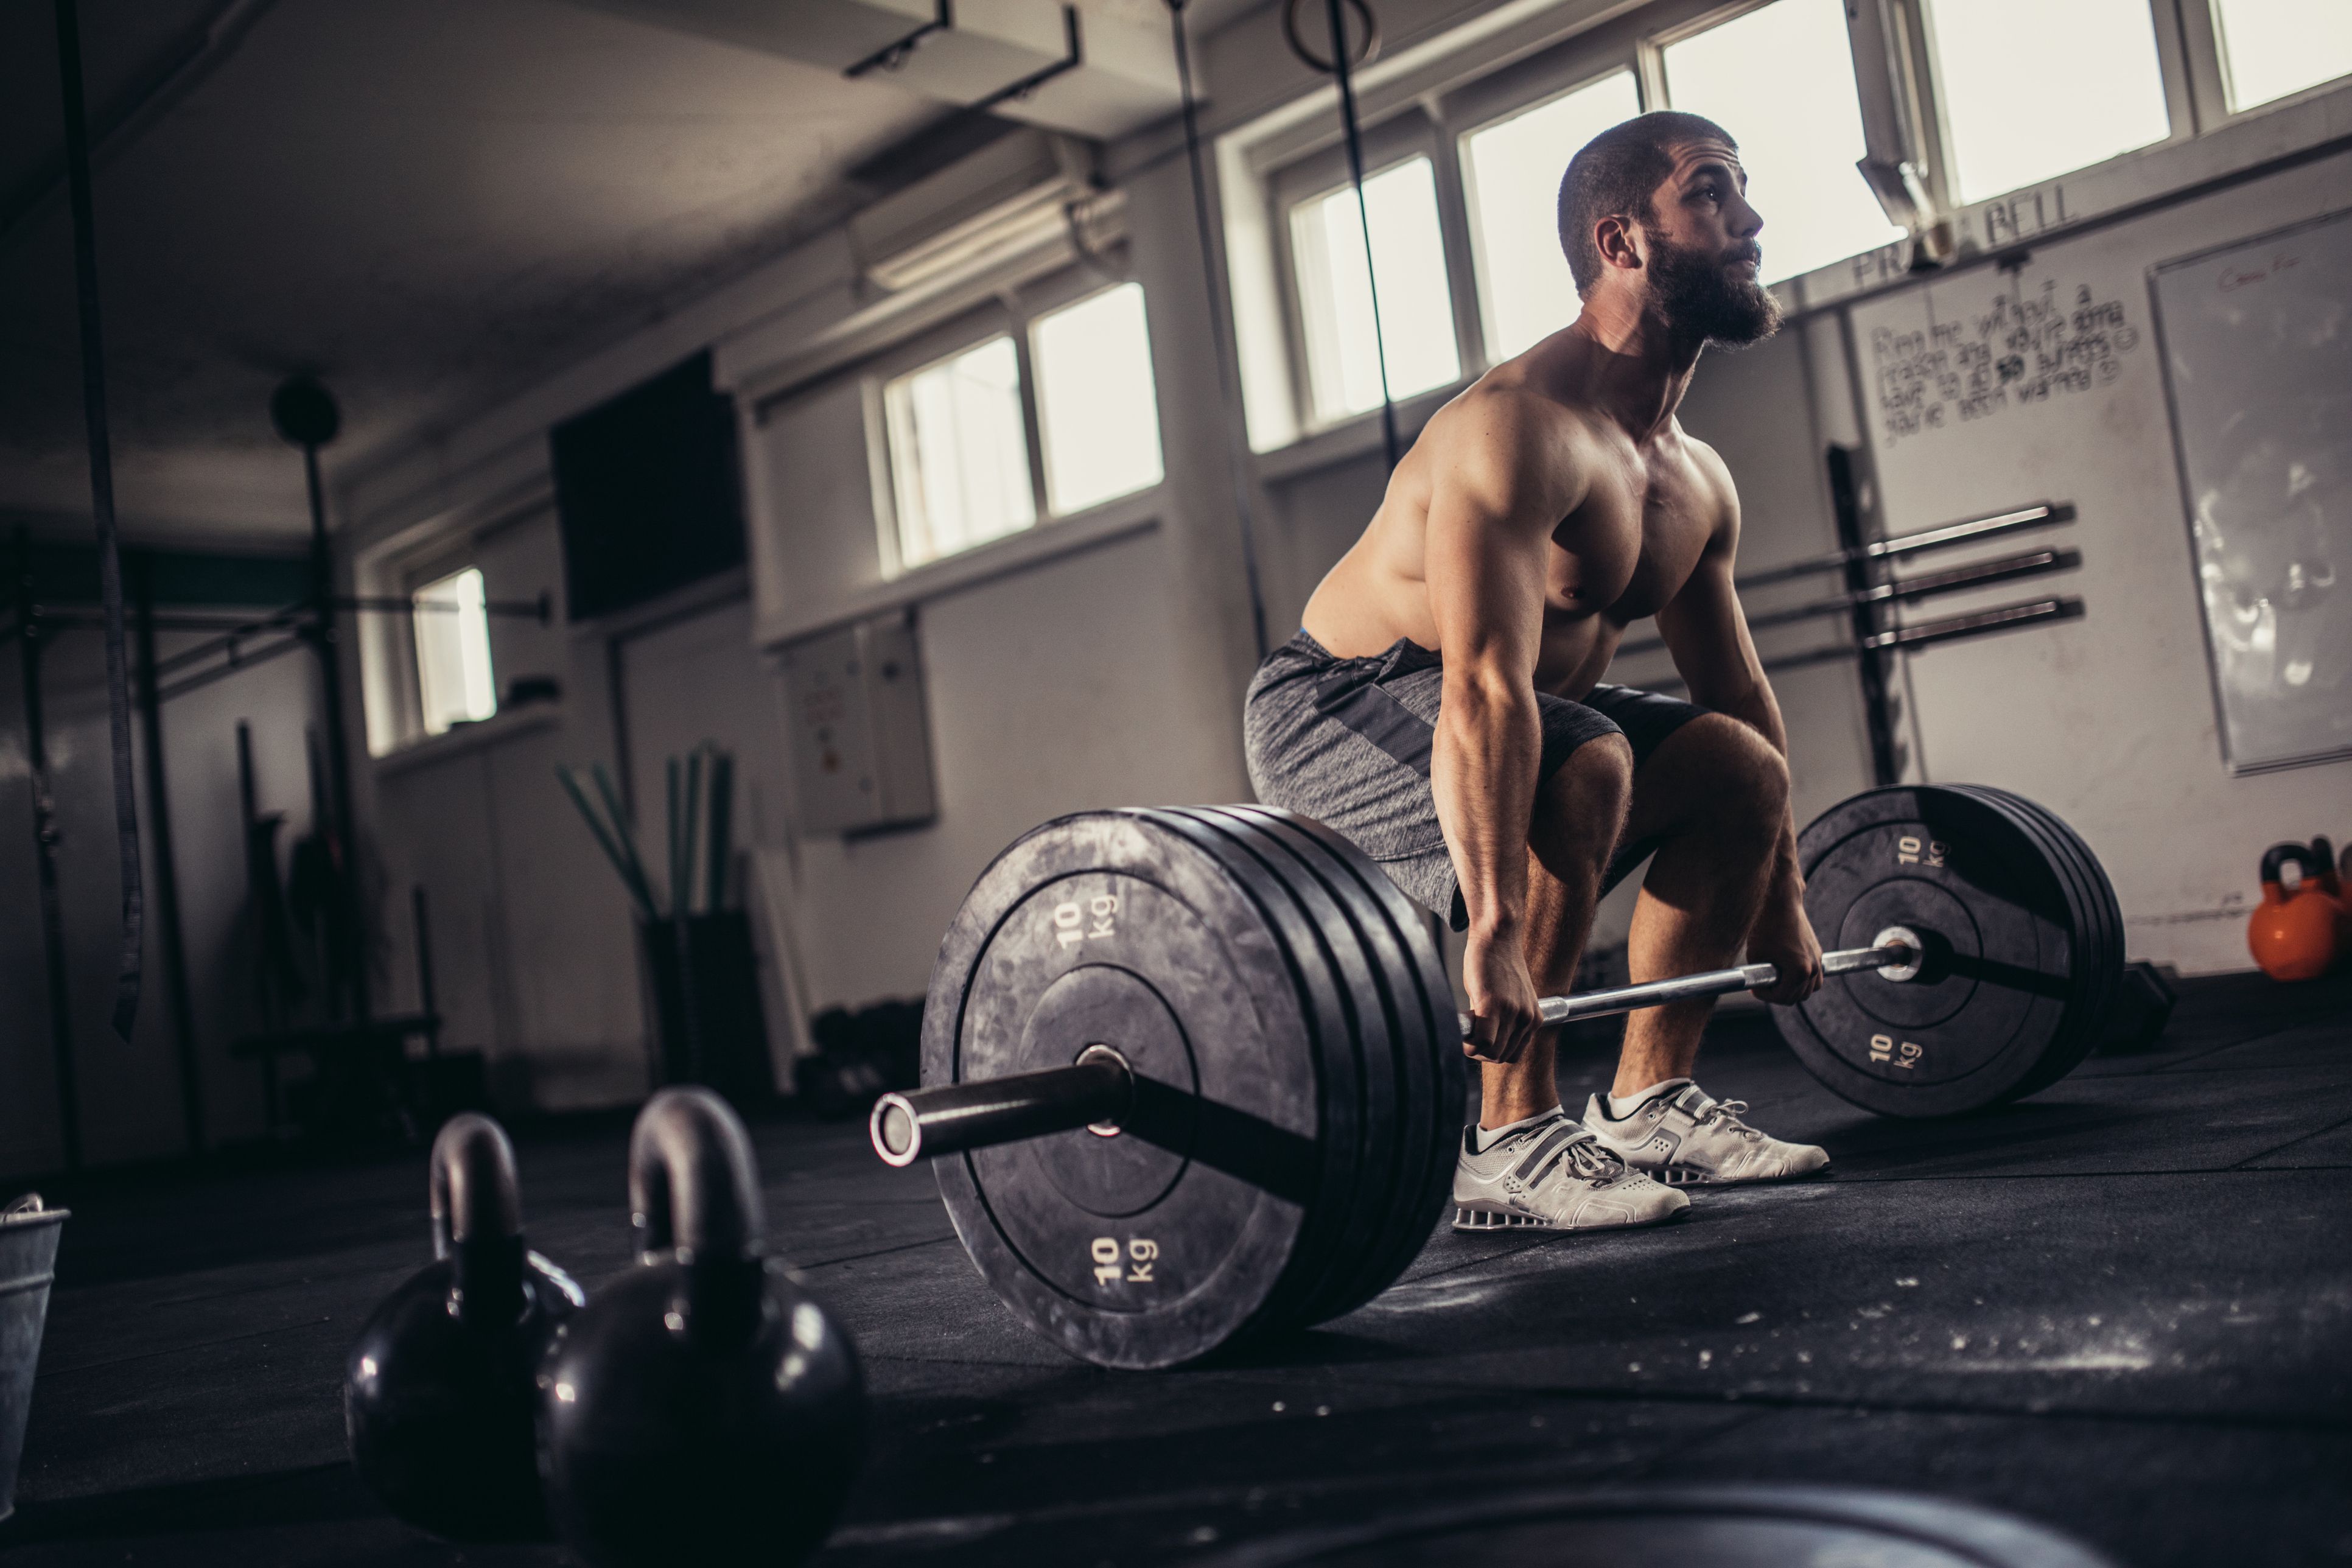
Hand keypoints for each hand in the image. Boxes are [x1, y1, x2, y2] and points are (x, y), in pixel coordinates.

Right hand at [1461, 928, 1541, 1063]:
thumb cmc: (1497, 964)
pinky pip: (1481, 1040)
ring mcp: (1512, 1012)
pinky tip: (1463, 1024)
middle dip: (1481, 1051)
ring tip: (1466, 1027)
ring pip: (1491, 1052)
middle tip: (1468, 1034)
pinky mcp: (1493, 1005)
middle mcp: (1526, 1018)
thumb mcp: (1508, 997)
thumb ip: (1502, 1020)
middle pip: (1501, 1057)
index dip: (1492, 1051)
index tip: (1479, 1038)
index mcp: (1533, 1018)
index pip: (1513, 1054)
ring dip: (1473, 1046)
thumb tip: (1482, 1040)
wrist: (1497, 936)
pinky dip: (1468, 1040)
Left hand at [1747, 896, 1822, 1005]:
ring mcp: (1818, 959)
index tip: (1754, 988)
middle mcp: (1814, 967)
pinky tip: (1785, 971)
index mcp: (1800, 970)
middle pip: (1798, 996)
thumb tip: (1759, 987)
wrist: (1780, 901)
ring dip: (1792, 988)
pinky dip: (1802, 979)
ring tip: (1774, 980)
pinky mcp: (1818, 952)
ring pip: (1810, 989)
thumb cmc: (1765, 926)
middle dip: (1778, 994)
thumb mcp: (1756, 956)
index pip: (1783, 997)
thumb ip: (1760, 977)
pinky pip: (1814, 976)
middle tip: (1761, 985)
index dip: (1765, 995)